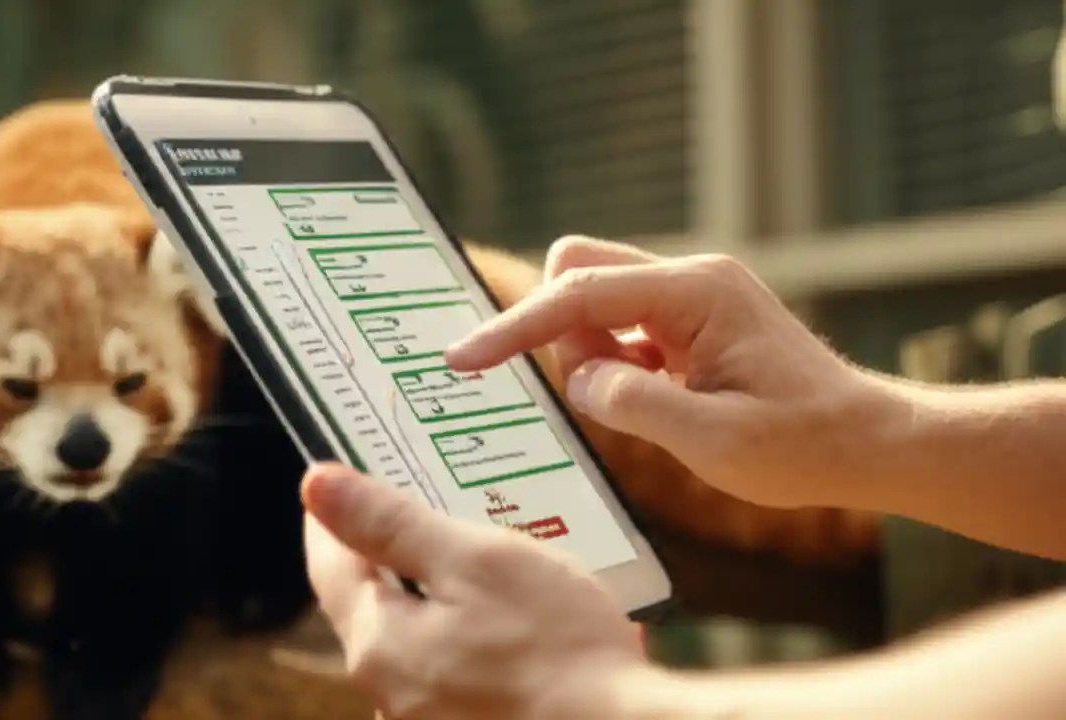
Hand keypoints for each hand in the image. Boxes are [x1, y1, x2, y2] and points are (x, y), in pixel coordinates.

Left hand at [301, 462, 667, 719]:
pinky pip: (456, 671)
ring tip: (480, 555)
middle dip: (391, 556)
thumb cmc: (552, 646)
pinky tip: (514, 616)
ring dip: (437, 597)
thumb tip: (315, 484)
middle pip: (373, 608)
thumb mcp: (473, 562)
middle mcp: (391, 694)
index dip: (329, 520)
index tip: (336, 484)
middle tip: (419, 504)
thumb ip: (391, 523)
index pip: (330, 568)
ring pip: (418, 641)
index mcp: (379, 645)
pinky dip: (470, 634)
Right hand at [445, 235, 891, 509]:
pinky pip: (625, 326)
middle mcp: (693, 279)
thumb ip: (631, 403)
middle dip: (559, 329)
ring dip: (591, 353)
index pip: (578, 296)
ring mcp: (694, 296)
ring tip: (649, 406)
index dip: (514, 329)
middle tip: (600, 392)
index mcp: (697, 294)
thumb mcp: (712, 440)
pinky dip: (616, 363)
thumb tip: (580, 378)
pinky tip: (658, 401)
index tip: (463, 358)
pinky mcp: (694, 320)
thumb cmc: (804, 445)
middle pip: (579, 270)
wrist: (870, 444)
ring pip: (597, 299)